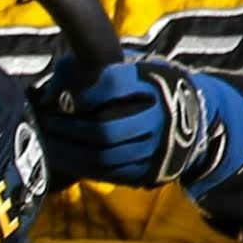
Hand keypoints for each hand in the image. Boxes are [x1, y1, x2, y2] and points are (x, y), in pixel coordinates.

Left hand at [44, 55, 242, 198]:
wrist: (198, 117)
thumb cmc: (150, 87)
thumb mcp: (135, 68)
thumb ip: (96, 71)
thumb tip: (53, 91)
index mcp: (154, 82)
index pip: (113, 85)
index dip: (84, 93)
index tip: (64, 97)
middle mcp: (159, 116)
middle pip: (105, 129)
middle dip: (67, 129)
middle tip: (44, 122)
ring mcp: (158, 147)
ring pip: (104, 156)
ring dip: (68, 151)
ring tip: (47, 141)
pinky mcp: (152, 171)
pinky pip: (110, 173)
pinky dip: (81, 167)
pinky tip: (63, 157)